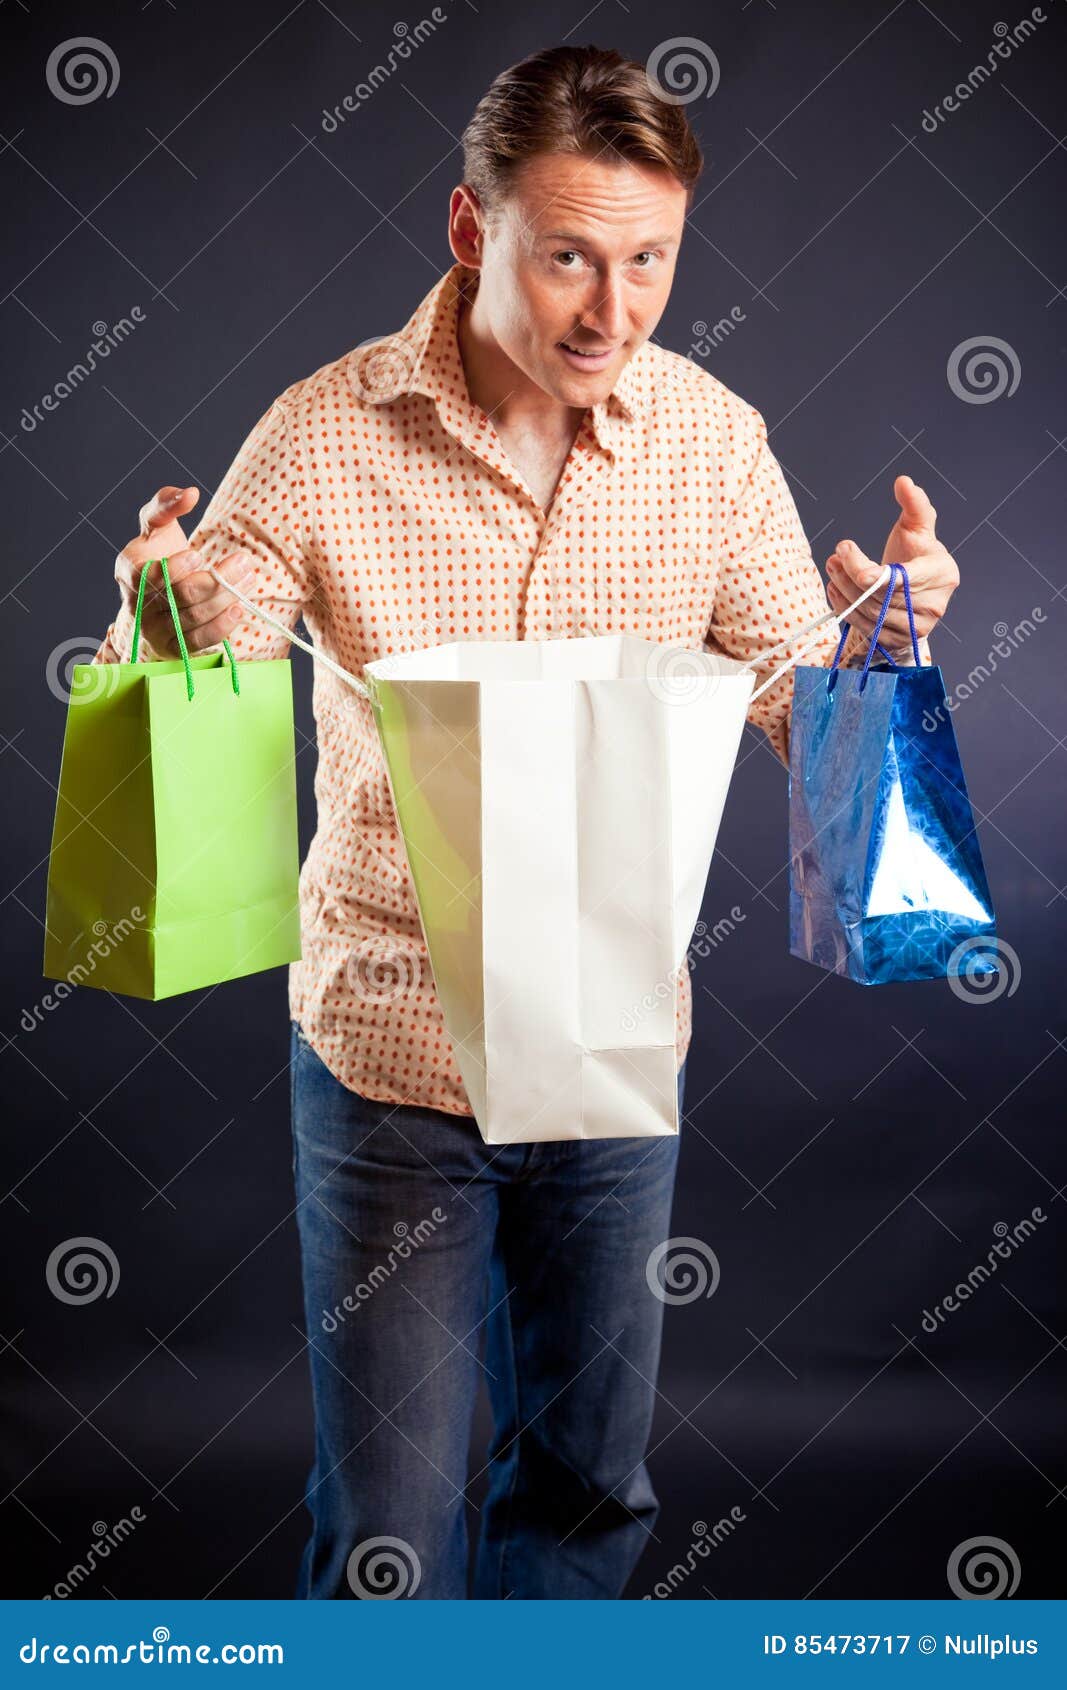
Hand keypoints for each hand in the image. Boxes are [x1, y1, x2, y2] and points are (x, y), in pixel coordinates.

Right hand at [114, 485, 254, 657]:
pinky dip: (222, 627)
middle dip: (216, 580)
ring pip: (194, 618)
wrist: (153, 598)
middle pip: (181, 597)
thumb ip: (166, 505)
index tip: (199, 554)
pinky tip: (239, 609)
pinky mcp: (173, 648)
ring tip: (248, 581)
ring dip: (226, 599)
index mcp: (130, 573)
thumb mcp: (156, 526)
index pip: (151, 576)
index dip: (176, 567)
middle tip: (243, 563)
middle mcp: (138, 605)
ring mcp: (155, 630)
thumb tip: (190, 493)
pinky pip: (199, 641)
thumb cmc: (157, 555)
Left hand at [825, 475, 959, 650]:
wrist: (916, 593)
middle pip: (880, 596)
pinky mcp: (899, 642)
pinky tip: (836, 589)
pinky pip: (866, 628)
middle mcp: (934, 605)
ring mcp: (917, 627)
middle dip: (851, 573)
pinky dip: (845, 608)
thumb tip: (904, 481)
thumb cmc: (915, 555)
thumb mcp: (918, 527)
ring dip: (844, 589)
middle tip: (836, 554)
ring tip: (833, 567)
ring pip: (870, 612)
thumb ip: (914, 505)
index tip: (844, 549)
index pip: (900, 578)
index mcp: (942, 574)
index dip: (866, 570)